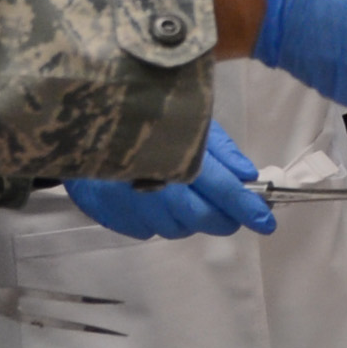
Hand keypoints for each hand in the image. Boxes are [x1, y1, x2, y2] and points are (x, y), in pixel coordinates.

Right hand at [66, 123, 274, 238]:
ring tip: (187, 194)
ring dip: (192, 219)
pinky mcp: (118, 220)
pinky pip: (151, 230)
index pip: (222, 190)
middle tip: (233, 212)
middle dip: (225, 219)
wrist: (79, 126)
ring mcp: (133, 207)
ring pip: (178, 229)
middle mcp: (155, 187)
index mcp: (177, 158)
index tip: (267, 222)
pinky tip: (158, 198)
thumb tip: (248, 175)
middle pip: (203, 219)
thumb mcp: (188, 120)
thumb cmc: (143, 118)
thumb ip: (220, 150)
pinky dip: (163, 219)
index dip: (247, 208)